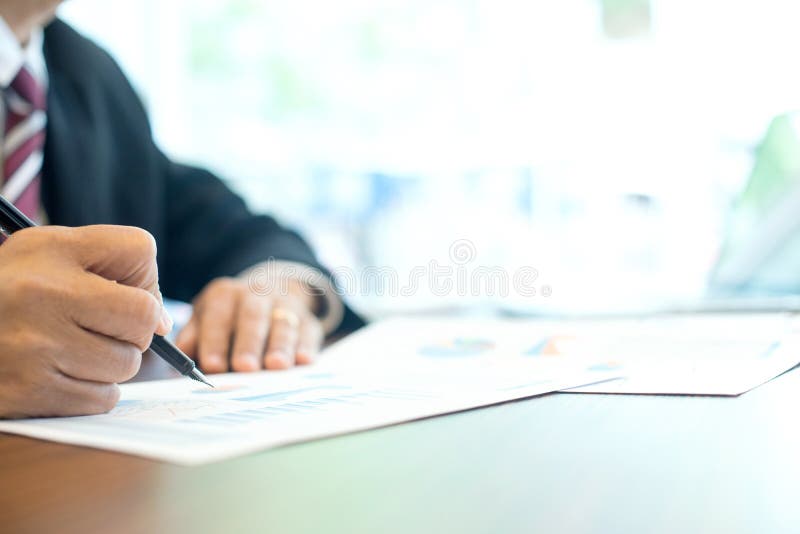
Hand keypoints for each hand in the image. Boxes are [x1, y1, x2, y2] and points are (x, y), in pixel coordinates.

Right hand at [0, 225, 171, 418]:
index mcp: (50, 250)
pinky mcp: (30, 392)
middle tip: (102, 327)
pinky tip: (62, 374)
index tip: (122, 290)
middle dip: (133, 328)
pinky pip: (102, 399)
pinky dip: (92, 391)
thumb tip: (162, 324)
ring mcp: (35, 348)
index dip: (141, 274)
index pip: (139, 250)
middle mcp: (42, 295)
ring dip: (112, 362)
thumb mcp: (47, 253)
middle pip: (142, 317)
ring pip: (126, 364)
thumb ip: (114, 267)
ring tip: (74, 350)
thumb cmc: (10, 293)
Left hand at [175, 277, 322, 372]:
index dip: (214, 340)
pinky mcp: (307, 320)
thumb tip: (181, 357)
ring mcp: (285, 306)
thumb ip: (193, 337)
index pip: (218, 316)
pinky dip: (307, 346)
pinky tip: (305, 360)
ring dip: (280, 345)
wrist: (273, 292)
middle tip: (245, 367)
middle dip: (248, 343)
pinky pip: (309, 331)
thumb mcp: (207, 319)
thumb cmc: (231, 317)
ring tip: (276, 366)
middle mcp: (256, 295)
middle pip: (252, 317)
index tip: (212, 365)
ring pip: (283, 322)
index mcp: (224, 295)